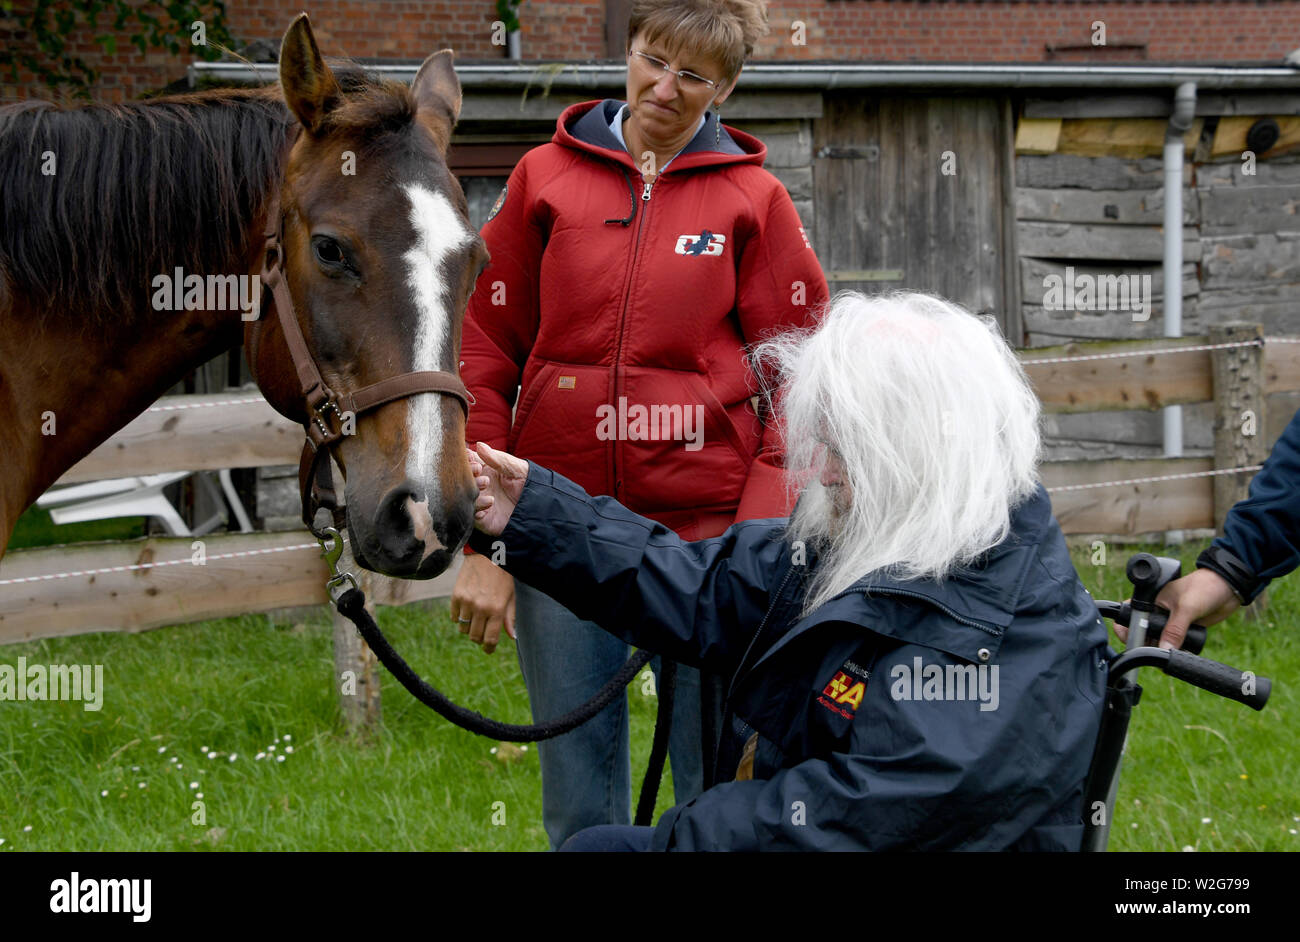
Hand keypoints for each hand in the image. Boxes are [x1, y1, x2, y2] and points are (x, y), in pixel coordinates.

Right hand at [449, 553, 515, 653]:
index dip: (489, 648)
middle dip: (479, 639)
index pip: (490, 639)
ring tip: (475, 620)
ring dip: (469, 628)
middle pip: (475, 637)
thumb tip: (511, 636)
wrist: (487, 552)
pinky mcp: (456, 595)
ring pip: (463, 629)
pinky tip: (466, 611)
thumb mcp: (511, 596)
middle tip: (483, 634)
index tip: (489, 649)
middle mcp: (480, 607)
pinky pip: (453, 617)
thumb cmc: (503, 575)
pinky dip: (459, 618)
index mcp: (496, 609)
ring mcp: (466, 601)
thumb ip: (510, 617)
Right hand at [468, 441, 527, 535]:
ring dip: (472, 491)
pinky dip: (476, 509)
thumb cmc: (529, 482)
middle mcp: (480, 486)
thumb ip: (497, 458)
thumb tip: (479, 445)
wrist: (541, 506)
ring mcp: (481, 502)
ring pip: (464, 497)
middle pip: (463, 479)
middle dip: (468, 475)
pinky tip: (489, 503)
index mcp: (486, 470)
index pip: (468, 462)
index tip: (475, 461)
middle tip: (479, 472)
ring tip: (486, 485)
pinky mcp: (484, 519)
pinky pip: (471, 516)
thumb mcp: (515, 467)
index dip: (467, 460)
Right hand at [1113, 567, 1240, 649]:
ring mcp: (1168, 622)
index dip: (1127, 631)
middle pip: (1142, 634)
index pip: (1128, 617)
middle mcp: (1155, 612)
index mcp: (1149, 600)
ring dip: (1163, 649)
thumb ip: (1174, 630)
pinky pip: (1173, 644)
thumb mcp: (1186, 608)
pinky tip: (1182, 652)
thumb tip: (1164, 649)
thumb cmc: (1203, 587)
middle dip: (1148, 644)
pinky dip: (1176, 650)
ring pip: (1158, 641)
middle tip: (1158, 650)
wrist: (1229, 588)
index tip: (1136, 642)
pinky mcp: (1181, 630)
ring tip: (1172, 651)